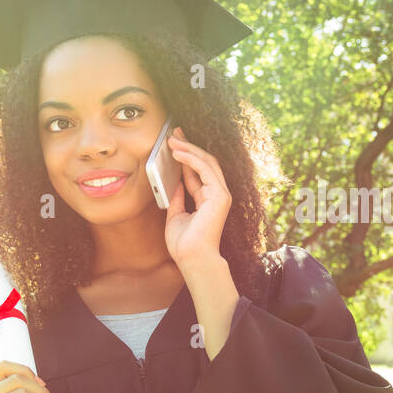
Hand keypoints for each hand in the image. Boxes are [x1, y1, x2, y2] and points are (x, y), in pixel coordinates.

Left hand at [164, 127, 230, 271]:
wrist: (192, 258)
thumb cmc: (184, 244)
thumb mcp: (175, 215)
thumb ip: (177, 198)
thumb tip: (173, 182)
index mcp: (207, 199)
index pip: (197, 172)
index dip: (186, 156)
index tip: (174, 143)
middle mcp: (217, 194)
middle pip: (204, 162)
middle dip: (189, 146)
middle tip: (174, 133)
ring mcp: (220, 194)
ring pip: (207, 162)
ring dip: (189, 148)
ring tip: (172, 140)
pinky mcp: (219, 195)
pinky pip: (205, 170)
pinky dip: (191, 158)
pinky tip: (178, 152)